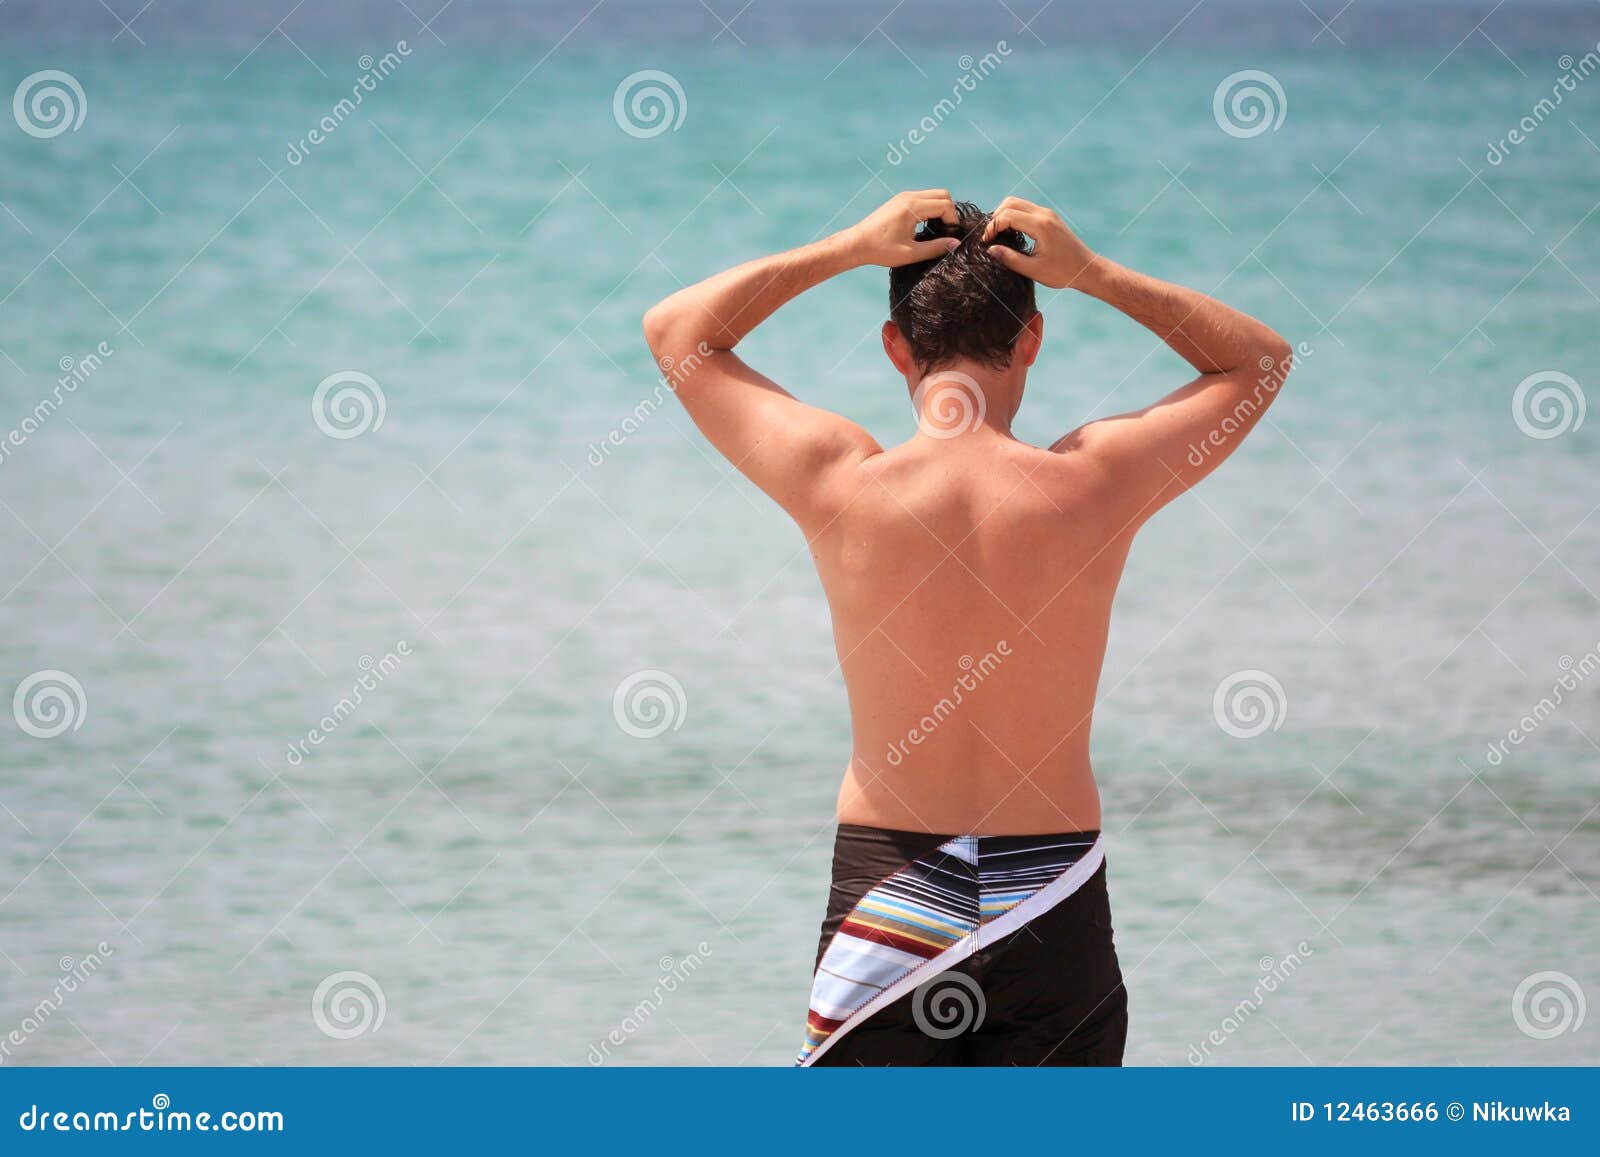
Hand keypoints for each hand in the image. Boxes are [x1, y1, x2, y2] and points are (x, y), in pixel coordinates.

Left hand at [843, 190, 961, 267]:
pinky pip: (924, 198)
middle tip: (946, 232)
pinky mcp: (900, 200)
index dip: (952, 220)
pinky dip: (931, 208)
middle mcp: (909, 196)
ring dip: (940, 210)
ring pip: (934, 195)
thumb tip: (956, 244)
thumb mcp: (910, 253)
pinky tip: (926, 226)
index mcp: (912, 207)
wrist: (856, 243)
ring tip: (937, 231)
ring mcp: (904, 196)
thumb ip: (935, 248)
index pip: (945, 204)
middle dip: (949, 213)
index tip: (949, 237)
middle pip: (943, 195)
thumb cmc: (880, 250)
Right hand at [981, 196, 1100, 289]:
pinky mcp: (1049, 217)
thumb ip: (1010, 259)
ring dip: (1004, 216)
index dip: (992, 228)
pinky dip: (1013, 217)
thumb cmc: (1062, 272)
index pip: (1007, 215)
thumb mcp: (1033, 270)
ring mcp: (1047, 214)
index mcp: (1040, 226)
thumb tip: (990, 249)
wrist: (1086, 269)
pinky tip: (1011, 234)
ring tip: (998, 236)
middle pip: (1010, 202)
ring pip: (1017, 203)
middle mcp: (1044, 214)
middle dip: (995, 218)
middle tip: (990, 238)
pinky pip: (1025, 209)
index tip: (986, 243)